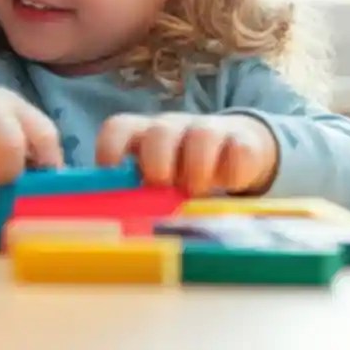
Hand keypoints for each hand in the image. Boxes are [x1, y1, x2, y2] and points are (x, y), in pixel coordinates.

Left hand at [94, 113, 277, 196]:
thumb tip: (108, 220)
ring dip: (197, 168)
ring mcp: (208, 132)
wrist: (236, 150)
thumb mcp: (154, 182)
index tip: (113, 174)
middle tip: (163, 185)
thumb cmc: (182, 174)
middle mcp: (173, 130)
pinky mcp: (242, 142)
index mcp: (143, 137)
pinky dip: (233, 172)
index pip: (119, 128)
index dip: (111, 148)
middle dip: (158, 160)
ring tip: (197, 192)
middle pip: (159, 131)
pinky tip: (230, 187)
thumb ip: (133, 193)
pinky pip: (239, 149)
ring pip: (202, 135)